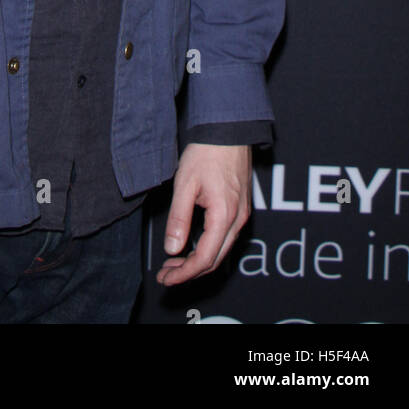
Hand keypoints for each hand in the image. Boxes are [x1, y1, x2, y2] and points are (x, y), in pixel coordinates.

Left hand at [156, 143, 251, 286]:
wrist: (229, 130)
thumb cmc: (207, 152)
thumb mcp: (185, 184)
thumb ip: (178, 218)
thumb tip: (172, 249)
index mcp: (224, 215)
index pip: (205, 258)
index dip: (184, 273)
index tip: (165, 278)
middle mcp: (238, 219)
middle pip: (215, 260)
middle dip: (188, 272)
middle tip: (165, 275)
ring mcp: (243, 215)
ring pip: (221, 251)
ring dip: (197, 261)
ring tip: (173, 263)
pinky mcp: (242, 209)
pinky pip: (226, 238)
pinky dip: (208, 248)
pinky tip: (191, 246)